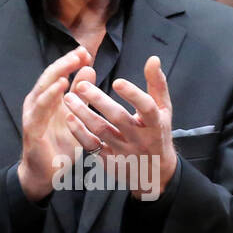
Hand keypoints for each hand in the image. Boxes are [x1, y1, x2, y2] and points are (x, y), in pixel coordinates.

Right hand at [18, 46, 92, 201]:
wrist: (45, 173)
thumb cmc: (60, 146)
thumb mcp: (76, 117)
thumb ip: (82, 95)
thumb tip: (89, 68)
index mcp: (49, 99)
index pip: (59, 74)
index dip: (71, 62)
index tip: (86, 52)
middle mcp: (38, 102)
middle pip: (50, 76)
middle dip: (65, 62)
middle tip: (81, 52)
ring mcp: (33, 114)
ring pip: (43, 87)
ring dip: (58, 73)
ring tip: (72, 62)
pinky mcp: (32, 127)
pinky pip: (40, 108)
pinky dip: (50, 95)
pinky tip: (61, 86)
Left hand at [62, 55, 177, 199]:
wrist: (156, 172)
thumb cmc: (158, 133)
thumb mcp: (163, 111)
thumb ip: (157, 85)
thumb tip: (153, 59)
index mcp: (155, 124)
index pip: (146, 108)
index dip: (133, 94)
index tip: (117, 81)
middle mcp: (140, 139)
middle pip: (119, 118)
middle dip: (99, 101)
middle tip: (81, 85)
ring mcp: (124, 151)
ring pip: (101, 131)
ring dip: (83, 114)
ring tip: (69, 98)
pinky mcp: (110, 161)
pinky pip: (92, 146)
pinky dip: (79, 133)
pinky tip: (69, 118)